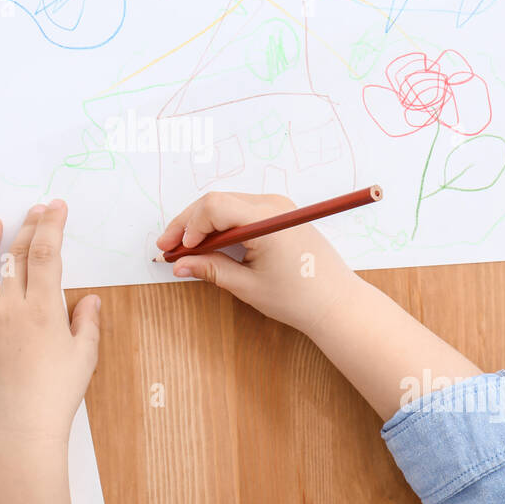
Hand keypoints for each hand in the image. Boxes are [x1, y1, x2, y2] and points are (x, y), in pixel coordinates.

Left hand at [0, 200, 100, 443]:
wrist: (20, 427)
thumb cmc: (57, 395)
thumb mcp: (84, 356)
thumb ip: (87, 322)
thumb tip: (89, 299)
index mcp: (42, 309)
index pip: (46, 253)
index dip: (51, 225)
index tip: (56, 207)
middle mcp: (10, 308)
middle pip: (15, 255)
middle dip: (27, 226)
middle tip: (34, 209)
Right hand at [156, 192, 365, 339]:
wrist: (337, 302)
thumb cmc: (298, 297)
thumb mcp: (247, 286)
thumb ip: (211, 270)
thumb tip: (180, 264)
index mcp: (266, 220)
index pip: (214, 207)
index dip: (189, 226)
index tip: (177, 250)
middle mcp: (273, 205)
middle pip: (217, 201)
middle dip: (189, 223)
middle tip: (168, 247)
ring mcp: (279, 207)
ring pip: (227, 204)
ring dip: (203, 223)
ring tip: (186, 247)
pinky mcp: (282, 213)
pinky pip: (242, 210)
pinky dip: (222, 224)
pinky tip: (209, 242)